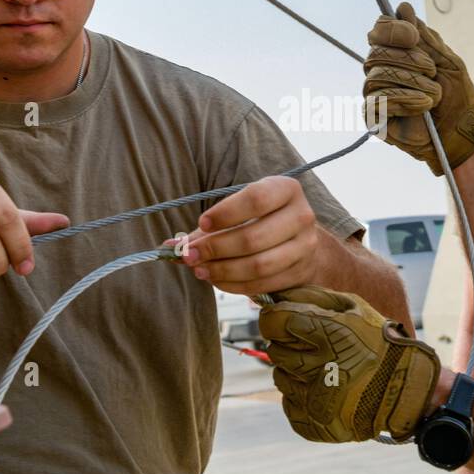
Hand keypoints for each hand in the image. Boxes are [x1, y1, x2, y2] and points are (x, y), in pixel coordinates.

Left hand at [171, 176, 321, 294]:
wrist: (301, 240)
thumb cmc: (262, 219)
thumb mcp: (240, 211)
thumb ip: (207, 227)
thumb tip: (168, 246)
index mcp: (286, 189)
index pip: (256, 199)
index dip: (226, 213)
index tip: (201, 223)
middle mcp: (301, 216)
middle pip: (253, 237)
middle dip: (215, 248)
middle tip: (189, 255)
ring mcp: (305, 246)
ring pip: (259, 265)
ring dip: (222, 270)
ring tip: (199, 269)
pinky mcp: (300, 271)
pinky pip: (263, 284)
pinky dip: (234, 284)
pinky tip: (216, 279)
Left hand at [260, 285, 439, 442]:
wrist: (403, 390)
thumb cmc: (377, 342)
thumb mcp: (353, 307)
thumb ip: (313, 297)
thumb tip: (276, 295)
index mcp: (328, 335)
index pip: (273, 321)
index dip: (277, 318)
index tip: (286, 319)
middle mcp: (319, 369)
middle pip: (275, 350)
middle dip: (290, 345)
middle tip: (315, 346)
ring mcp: (314, 400)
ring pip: (281, 377)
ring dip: (296, 371)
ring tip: (326, 369)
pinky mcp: (312, 424)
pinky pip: (290, 403)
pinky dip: (303, 396)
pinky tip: (327, 389)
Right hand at [362, 2, 473, 175]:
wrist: (463, 128)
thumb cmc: (457, 94)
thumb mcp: (447, 60)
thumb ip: (424, 37)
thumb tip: (402, 8)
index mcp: (396, 52)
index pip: (378, 30)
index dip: (391, 30)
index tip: (412, 36)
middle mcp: (381, 70)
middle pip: (375, 53)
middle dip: (407, 59)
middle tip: (432, 70)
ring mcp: (375, 94)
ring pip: (377, 76)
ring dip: (411, 82)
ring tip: (435, 94)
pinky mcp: (374, 118)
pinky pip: (377, 101)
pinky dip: (404, 100)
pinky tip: (423, 106)